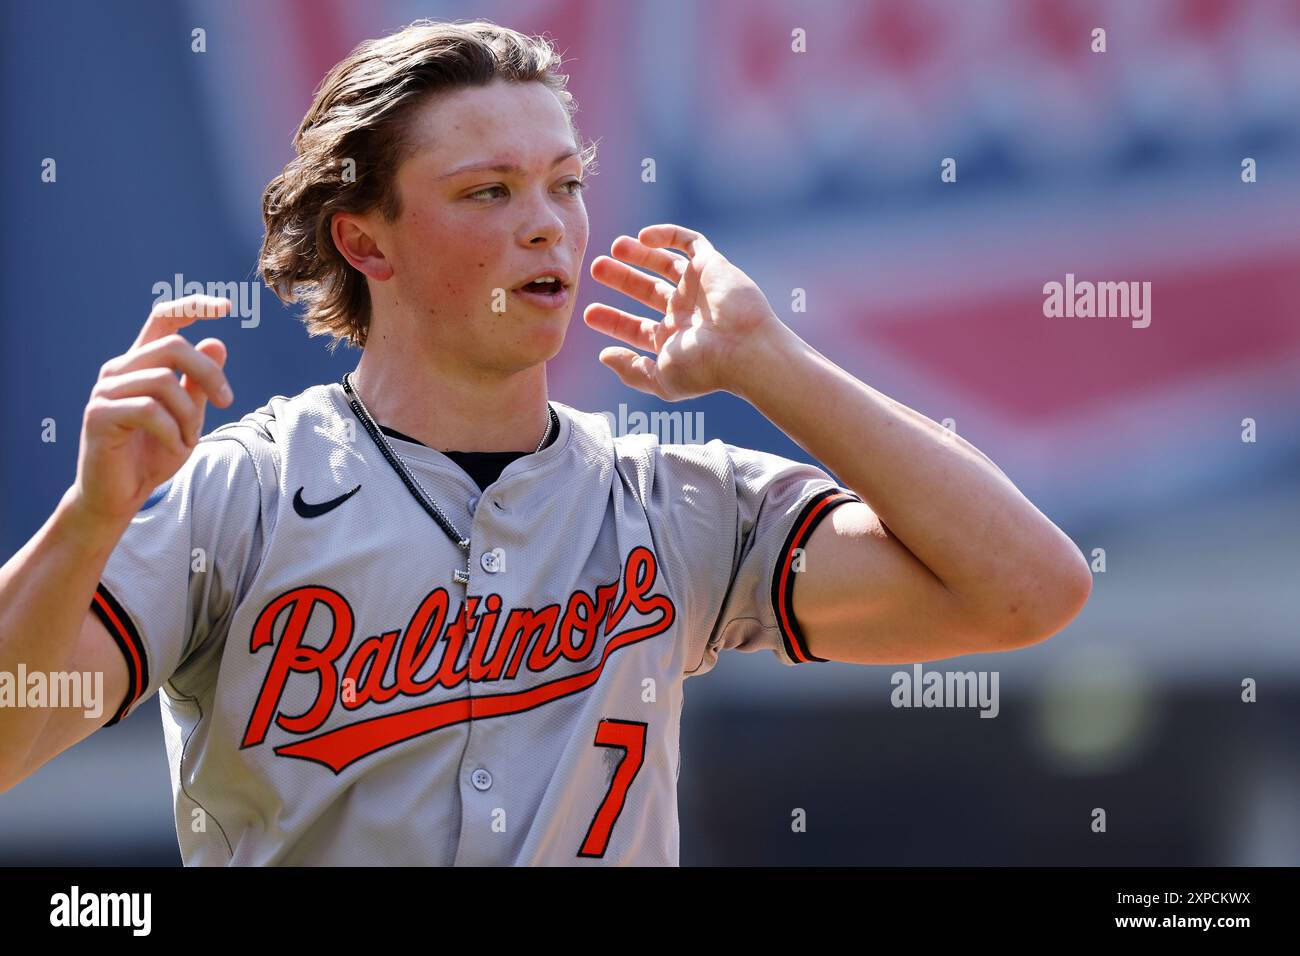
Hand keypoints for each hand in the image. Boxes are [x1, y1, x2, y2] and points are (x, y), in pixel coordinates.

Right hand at [69, 294, 234, 529]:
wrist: (120, 496)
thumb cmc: (152, 455)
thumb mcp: (188, 417)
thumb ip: (199, 383)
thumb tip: (217, 342)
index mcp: (140, 364)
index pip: (163, 319)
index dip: (193, 306)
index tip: (226, 308)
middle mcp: (119, 370)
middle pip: (174, 346)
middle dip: (210, 373)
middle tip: (228, 401)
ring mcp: (105, 391)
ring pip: (164, 381)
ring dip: (190, 414)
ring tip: (188, 438)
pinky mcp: (98, 415)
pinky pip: (149, 410)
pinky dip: (172, 432)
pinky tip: (174, 447)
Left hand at [583, 224, 786, 400]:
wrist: (745, 348)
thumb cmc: (705, 368)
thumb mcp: (661, 378)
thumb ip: (631, 370)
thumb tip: (604, 356)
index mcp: (673, 339)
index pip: (636, 327)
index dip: (612, 320)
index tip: (588, 313)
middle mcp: (684, 312)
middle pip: (646, 290)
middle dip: (620, 278)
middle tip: (595, 268)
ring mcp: (697, 288)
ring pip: (663, 264)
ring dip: (638, 254)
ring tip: (615, 247)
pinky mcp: (711, 265)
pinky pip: (688, 242)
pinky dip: (666, 234)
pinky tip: (643, 237)